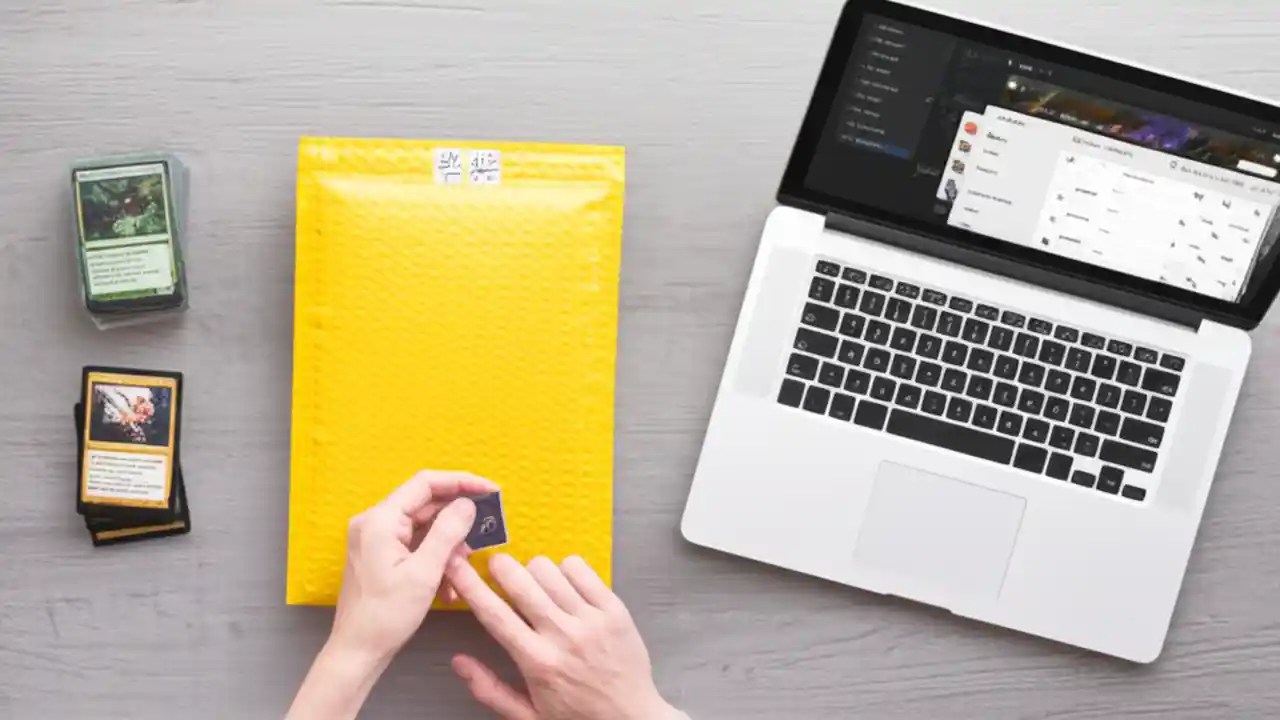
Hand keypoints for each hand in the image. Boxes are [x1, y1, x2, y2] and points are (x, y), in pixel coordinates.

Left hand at [330, 471, 494, 663]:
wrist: (357, 651)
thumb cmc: (386, 615)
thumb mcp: (424, 572)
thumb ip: (447, 533)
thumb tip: (468, 503)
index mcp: (380, 520)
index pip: (426, 484)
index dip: (461, 482)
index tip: (491, 490)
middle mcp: (374, 522)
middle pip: (425, 504)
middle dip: (457, 518)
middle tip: (486, 529)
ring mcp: (375, 538)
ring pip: (422, 526)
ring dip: (448, 542)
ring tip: (465, 564)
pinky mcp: (379, 554)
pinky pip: (414, 543)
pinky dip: (434, 555)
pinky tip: (448, 581)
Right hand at [448, 554, 684, 719]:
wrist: (631, 719)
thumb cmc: (577, 717)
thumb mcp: (528, 715)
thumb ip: (490, 689)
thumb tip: (459, 662)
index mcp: (537, 662)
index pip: (495, 614)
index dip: (470, 585)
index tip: (455, 565)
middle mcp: (563, 636)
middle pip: (521, 583)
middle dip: (501, 565)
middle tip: (496, 565)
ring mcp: (591, 620)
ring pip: (549, 570)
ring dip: (534, 569)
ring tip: (535, 582)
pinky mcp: (614, 609)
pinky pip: (581, 569)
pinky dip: (566, 568)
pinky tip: (564, 583)